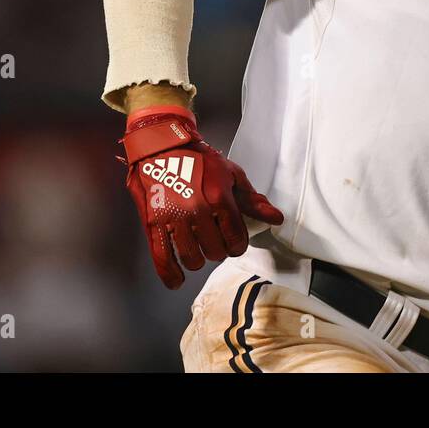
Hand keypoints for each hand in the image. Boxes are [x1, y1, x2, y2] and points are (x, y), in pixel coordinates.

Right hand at [119, 106, 283, 288]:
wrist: (162, 146)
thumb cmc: (199, 160)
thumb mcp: (231, 174)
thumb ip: (253, 200)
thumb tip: (276, 219)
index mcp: (219, 197)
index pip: (236, 237)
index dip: (238, 244)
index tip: (235, 242)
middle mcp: (197, 210)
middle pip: (215, 251)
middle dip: (219, 250)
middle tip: (216, 241)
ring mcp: (173, 218)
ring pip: (192, 258)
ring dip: (198, 259)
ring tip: (198, 249)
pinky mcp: (152, 223)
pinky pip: (162, 257)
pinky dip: (170, 274)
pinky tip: (177, 281)